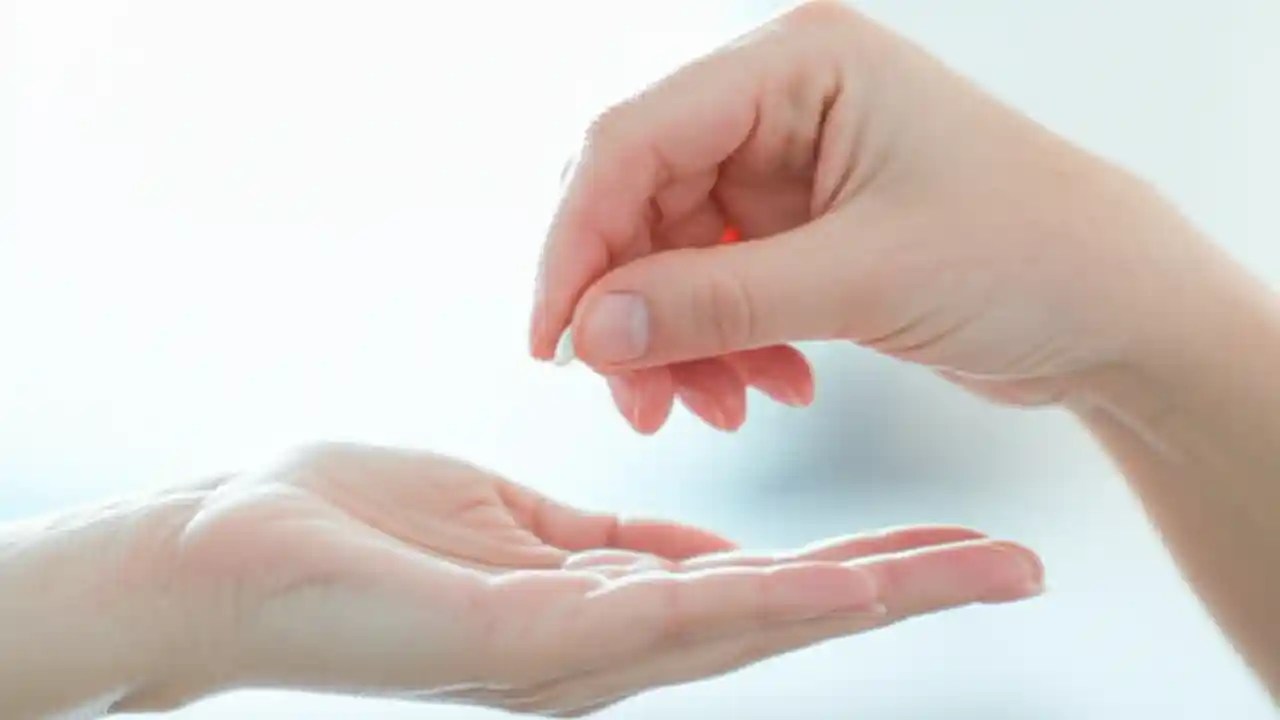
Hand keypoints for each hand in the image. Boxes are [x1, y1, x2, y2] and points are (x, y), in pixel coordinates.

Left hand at [3, 443, 1043, 716]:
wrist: (232, 550)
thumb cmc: (362, 528)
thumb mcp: (515, 520)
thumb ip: (612, 541)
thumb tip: (703, 551)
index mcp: (604, 605)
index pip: (755, 582)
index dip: (859, 572)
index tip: (951, 553)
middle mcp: (605, 644)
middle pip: (776, 611)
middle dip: (899, 592)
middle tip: (1017, 568)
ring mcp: (570, 652)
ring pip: (744, 620)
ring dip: (862, 599)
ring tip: (970, 573)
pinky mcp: (523, 643)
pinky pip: (661, 610)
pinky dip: (765, 601)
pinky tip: (840, 588)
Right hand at [529, 1, 1230, 431]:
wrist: (1120, 316)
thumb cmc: (1032, 259)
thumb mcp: (864, 279)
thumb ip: (715, 302)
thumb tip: (590, 329)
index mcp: (798, 62)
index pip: (635, 139)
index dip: (578, 241)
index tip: (554, 338)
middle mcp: (783, 101)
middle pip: (642, 200)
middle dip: (632, 307)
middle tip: (633, 398)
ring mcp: (790, 164)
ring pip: (672, 254)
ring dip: (679, 340)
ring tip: (717, 407)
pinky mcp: (801, 226)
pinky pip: (718, 285)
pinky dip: (726, 345)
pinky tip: (773, 387)